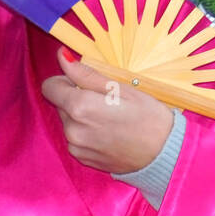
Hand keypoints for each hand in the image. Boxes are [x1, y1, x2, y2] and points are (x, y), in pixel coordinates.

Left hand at [40, 47, 173, 174]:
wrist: (164, 154)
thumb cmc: (148, 116)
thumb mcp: (120, 87)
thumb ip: (86, 74)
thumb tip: (62, 56)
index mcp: (79, 107)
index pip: (49, 87)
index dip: (65, 80)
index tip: (84, 83)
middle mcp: (72, 129)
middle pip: (60, 104)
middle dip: (76, 99)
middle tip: (106, 102)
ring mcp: (76, 146)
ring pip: (68, 122)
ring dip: (81, 117)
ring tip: (110, 119)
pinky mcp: (83, 159)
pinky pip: (76, 138)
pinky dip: (86, 133)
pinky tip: (109, 133)